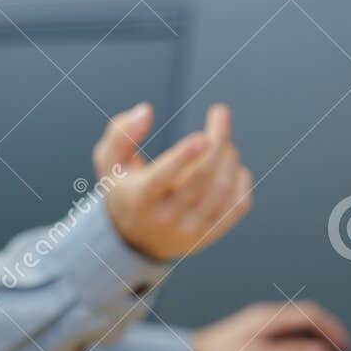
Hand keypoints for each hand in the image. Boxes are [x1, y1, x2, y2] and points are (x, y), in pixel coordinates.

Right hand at [96, 102, 251, 260]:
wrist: (136, 239)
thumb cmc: (125, 188)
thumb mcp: (109, 162)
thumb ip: (121, 133)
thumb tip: (146, 110)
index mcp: (138, 198)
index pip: (161, 178)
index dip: (182, 158)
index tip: (202, 137)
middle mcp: (165, 218)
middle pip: (200, 178)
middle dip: (216, 141)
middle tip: (220, 112)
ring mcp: (190, 230)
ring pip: (221, 190)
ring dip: (229, 157)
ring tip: (224, 142)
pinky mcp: (210, 235)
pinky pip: (237, 206)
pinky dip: (241, 181)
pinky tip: (234, 167)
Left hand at [193, 300, 349, 350]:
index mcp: (268, 318)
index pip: (310, 315)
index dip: (332, 329)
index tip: (345, 347)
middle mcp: (265, 317)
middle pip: (306, 318)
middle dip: (327, 333)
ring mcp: (259, 325)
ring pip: (296, 327)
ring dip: (314, 340)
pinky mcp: (254, 336)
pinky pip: (286, 335)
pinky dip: (300, 345)